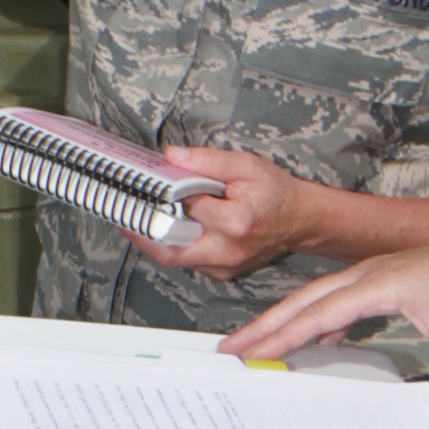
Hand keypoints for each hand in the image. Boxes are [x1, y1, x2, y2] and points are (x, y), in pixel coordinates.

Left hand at [127, 145, 315, 280]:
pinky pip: (190, 261)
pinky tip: (171, 227)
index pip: (183, 206)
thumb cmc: (277, 193)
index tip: (144, 184)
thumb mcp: (245, 165)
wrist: (302, 220)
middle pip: (169, 250)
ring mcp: (224, 266)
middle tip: (126, 214)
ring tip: (144, 216)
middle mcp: (227, 250)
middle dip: (143, 233)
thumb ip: (207, 160)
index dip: (163, 192)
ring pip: (177, 258)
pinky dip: (177, 245)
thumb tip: (173, 156)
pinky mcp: (222, 272)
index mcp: (233, 222)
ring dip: (158, 239)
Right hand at [220, 231, 428, 428]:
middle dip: (265, 325)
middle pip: (304, 300)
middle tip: (230, 349)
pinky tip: (310, 342)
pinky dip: (313, 318)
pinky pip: (334, 298)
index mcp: (381, 284)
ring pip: (314, 296)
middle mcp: (367, 274)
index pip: (321, 313)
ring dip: (283, 318)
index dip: (285, 335)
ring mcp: (370, 273)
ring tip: (254, 345)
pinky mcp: (379, 278)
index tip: (255, 354)